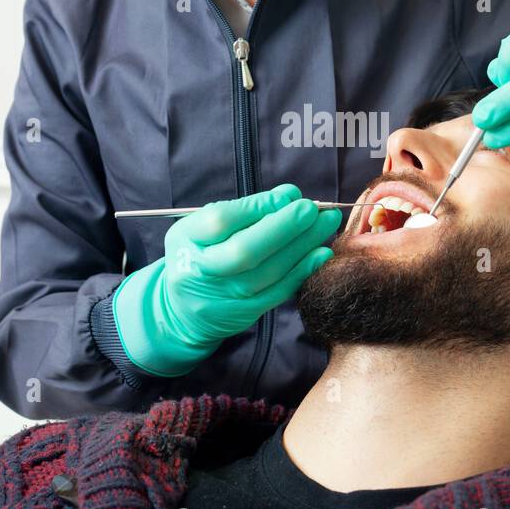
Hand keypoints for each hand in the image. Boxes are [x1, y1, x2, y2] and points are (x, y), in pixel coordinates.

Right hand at [113, 185, 341, 375]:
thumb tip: (288, 196)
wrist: (183, 311)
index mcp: (187, 240)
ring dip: (303, 245)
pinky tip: (321, 253)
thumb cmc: (200, 255)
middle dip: (285, 227)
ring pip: (268, 272)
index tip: (288, 195)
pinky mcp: (244, 313)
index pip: (221, 221)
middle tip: (312, 209)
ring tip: (325, 224)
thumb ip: (243, 211)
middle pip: (245, 250)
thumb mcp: (204, 227)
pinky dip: (303, 271)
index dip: (259, 207)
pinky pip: (278, 291)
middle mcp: (201, 270)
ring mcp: (223, 296)